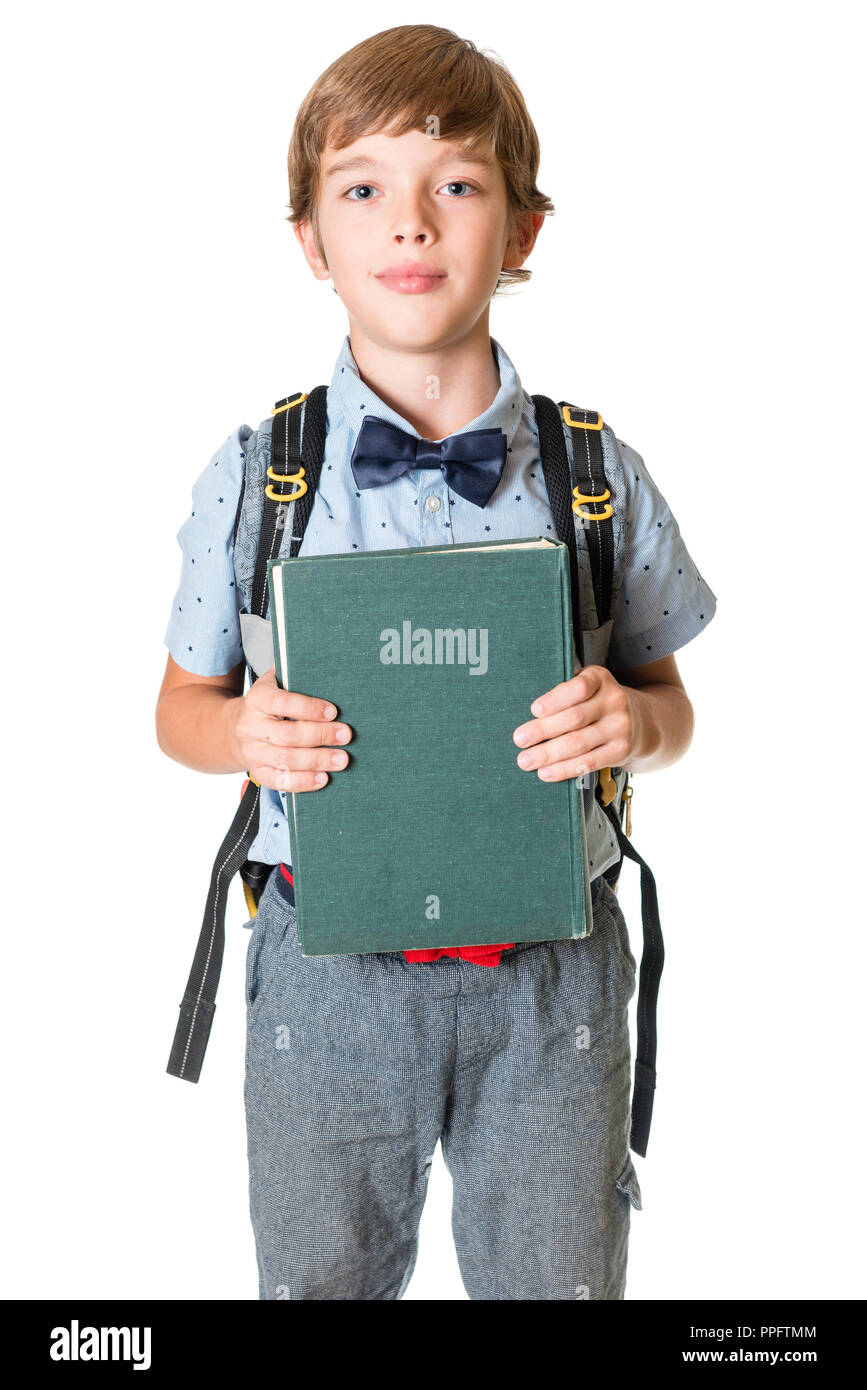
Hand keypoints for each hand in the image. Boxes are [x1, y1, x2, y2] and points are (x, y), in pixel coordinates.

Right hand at [227, 666, 352, 792]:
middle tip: (345, 735)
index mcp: (257, 699)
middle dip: (320, 736)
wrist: (232, 729)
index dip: (308, 708)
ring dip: (317, 761)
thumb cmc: (266, 703)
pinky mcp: (256, 772)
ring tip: (342, 759)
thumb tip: (327, 658)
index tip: (333, 711)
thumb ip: (293, 673)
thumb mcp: (273, 682)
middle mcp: (250, 726)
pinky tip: (323, 779)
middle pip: (286, 735)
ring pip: (285, 760)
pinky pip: (279, 781)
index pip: (281, 703)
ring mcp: (252, 752)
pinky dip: (302, 782)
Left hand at [512, 665, 634, 782]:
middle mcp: (614, 701)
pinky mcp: (620, 751)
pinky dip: (564, 769)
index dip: (555, 699)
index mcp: (600, 679)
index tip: (534, 710)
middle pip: (574, 718)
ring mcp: (620, 727)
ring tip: (525, 760)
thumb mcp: (586, 685)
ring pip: (578, 743)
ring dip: (548, 754)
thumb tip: (529, 711)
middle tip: (519, 739)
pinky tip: (545, 773)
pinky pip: (588, 762)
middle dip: (542, 730)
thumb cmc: (596, 701)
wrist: (640, 720)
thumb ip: (563, 690)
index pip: (578, 688)